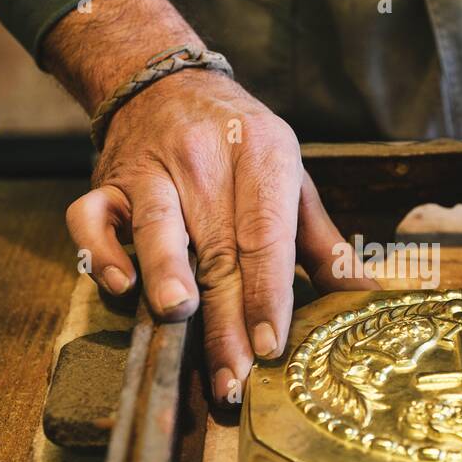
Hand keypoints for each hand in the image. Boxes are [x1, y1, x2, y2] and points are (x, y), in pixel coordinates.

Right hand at [46, 0, 372, 402]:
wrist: (164, 82)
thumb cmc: (240, 144)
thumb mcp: (291, 179)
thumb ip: (324, 244)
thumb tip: (368, 297)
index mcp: (263, 157)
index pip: (268, 237)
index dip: (269, 294)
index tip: (271, 347)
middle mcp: (205, 161)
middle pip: (218, 250)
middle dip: (225, 320)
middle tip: (233, 379)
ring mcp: (151, 170)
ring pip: (157, 225)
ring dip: (167, 271)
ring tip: (177, 314)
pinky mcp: (106, 182)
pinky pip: (92, 217)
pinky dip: (101, 249)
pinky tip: (120, 283)